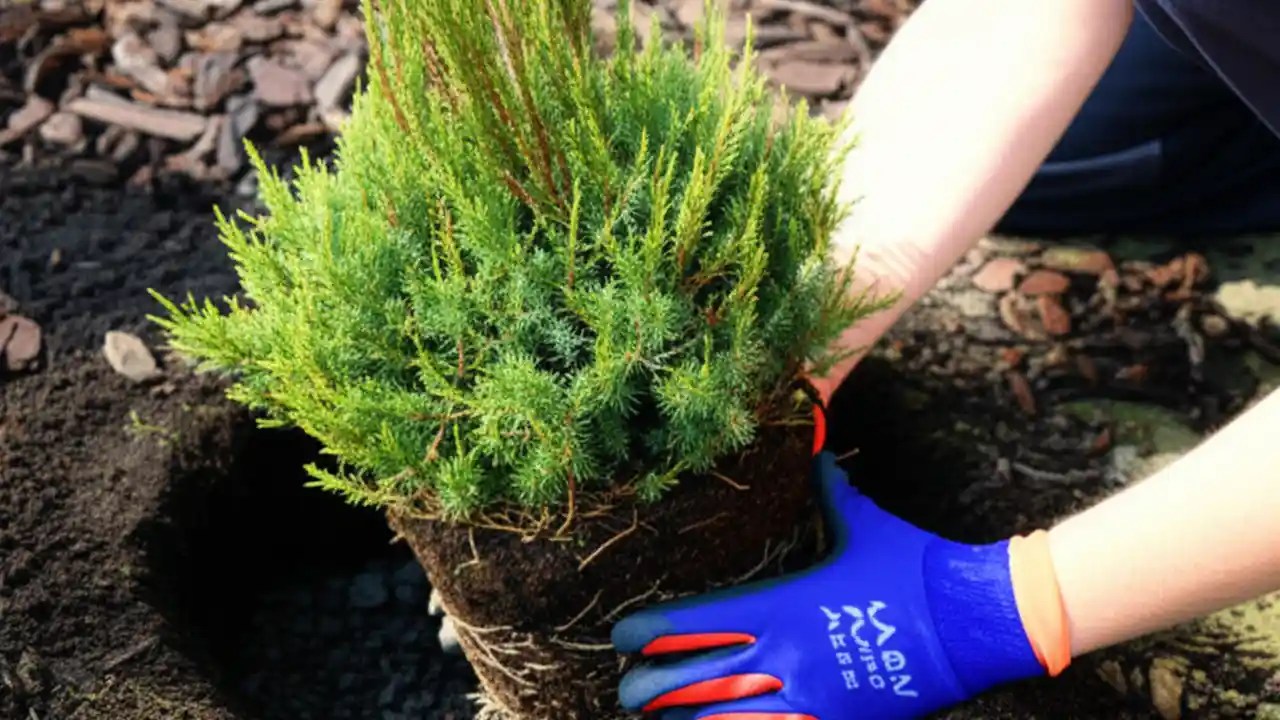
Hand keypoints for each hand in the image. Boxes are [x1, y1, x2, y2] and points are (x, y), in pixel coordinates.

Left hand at [611, 452, 1048, 718]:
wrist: (975, 618)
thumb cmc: (914, 565)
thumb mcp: (864, 523)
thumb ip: (829, 489)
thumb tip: (816, 442)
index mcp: (783, 602)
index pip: (694, 624)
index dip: (648, 635)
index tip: (622, 638)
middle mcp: (788, 653)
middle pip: (694, 682)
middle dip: (649, 691)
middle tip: (627, 692)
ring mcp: (813, 697)